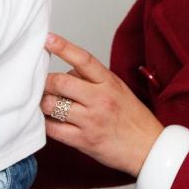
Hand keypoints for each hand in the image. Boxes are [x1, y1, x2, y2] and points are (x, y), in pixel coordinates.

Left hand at [42, 34, 163, 176]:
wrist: (148, 149)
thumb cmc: (133, 119)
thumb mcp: (118, 90)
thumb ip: (92, 80)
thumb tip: (65, 74)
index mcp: (109, 82)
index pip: (83, 59)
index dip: (63, 47)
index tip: (47, 39)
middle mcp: (100, 99)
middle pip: (60, 82)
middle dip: (44, 81)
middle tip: (39, 82)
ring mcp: (91, 121)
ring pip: (52, 105)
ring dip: (42, 103)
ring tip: (44, 102)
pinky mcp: (83, 141)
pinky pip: (53, 129)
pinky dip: (45, 123)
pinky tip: (48, 120)